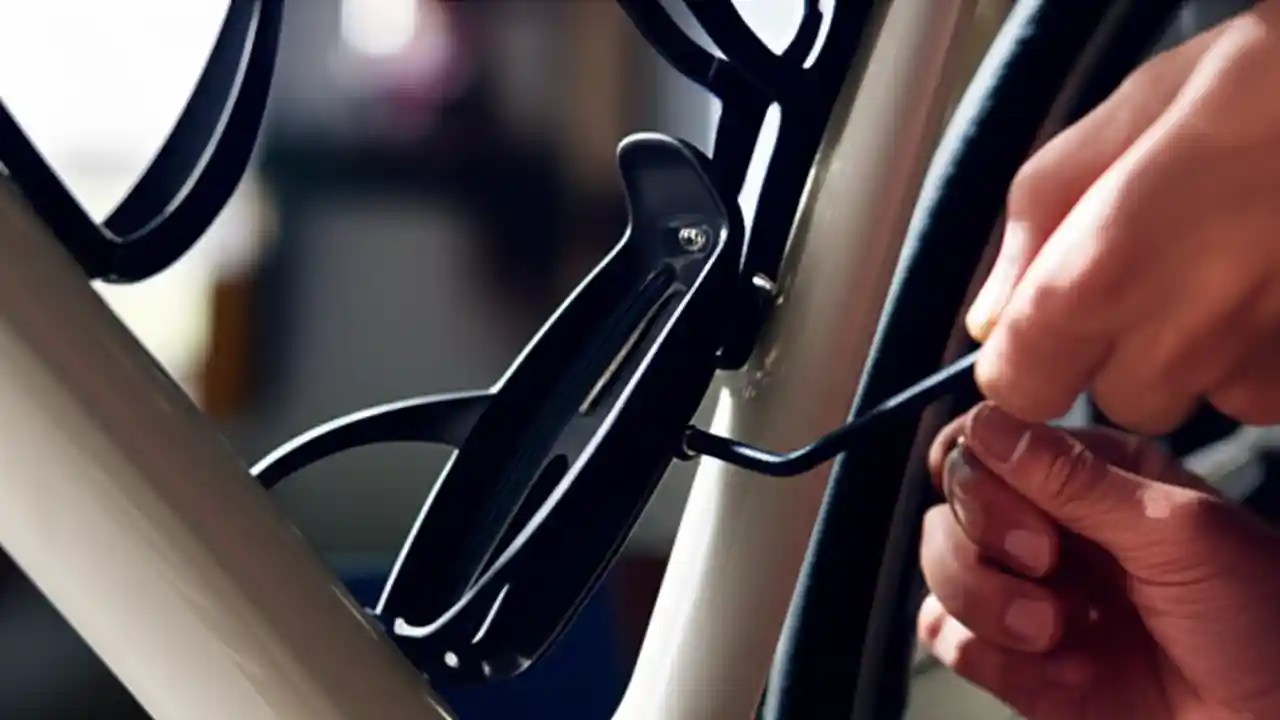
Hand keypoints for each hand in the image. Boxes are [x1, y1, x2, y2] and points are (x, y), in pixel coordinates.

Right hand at [917, 402, 1279, 719]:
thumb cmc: (1264, 623)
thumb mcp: (1179, 533)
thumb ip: (1075, 478)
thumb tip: (987, 421)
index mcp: (1089, 478)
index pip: (984, 446)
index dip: (981, 478)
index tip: (1028, 519)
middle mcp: (1049, 529)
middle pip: (949, 509)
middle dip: (984, 547)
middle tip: (1046, 570)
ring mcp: (1030, 596)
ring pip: (939, 574)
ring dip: (986, 606)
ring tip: (1055, 635)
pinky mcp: (1017, 663)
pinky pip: (948, 639)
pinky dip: (991, 657)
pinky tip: (1063, 673)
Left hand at [967, 2, 1279, 432]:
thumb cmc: (1272, 77)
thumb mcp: (1127, 116)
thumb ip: (1038, 222)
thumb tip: (992, 317)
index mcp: (1101, 274)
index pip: (1019, 388)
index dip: (1024, 358)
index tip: (1038, 327)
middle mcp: (1179, 339)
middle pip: (1114, 399)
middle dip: (1120, 350)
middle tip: (1158, 264)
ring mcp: (1259, 363)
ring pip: (1196, 398)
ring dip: (1198, 352)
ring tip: (1231, 259)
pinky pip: (1263, 391)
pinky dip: (1259, 352)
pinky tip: (1271, 278)